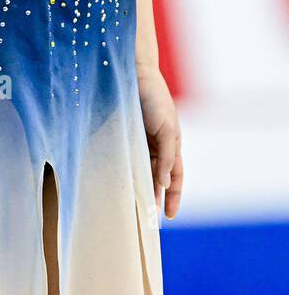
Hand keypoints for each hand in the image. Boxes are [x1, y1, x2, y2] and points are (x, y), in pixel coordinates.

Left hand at [136, 66, 182, 219]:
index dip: (173, 196)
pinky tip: (119, 183)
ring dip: (138, 188)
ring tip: (132, 207)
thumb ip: (167, 156)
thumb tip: (165, 183)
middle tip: (148, 220)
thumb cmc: (155, 99)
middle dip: (154, 197)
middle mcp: (156, 145)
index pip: (175, 176)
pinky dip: (124, 172)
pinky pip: (125, 158)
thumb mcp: (167, 129)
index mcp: (172, 144)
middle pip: (157, 177)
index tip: (168, 216)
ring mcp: (139, 140)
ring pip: (140, 170)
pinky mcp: (123, 134)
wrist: (134, 74)